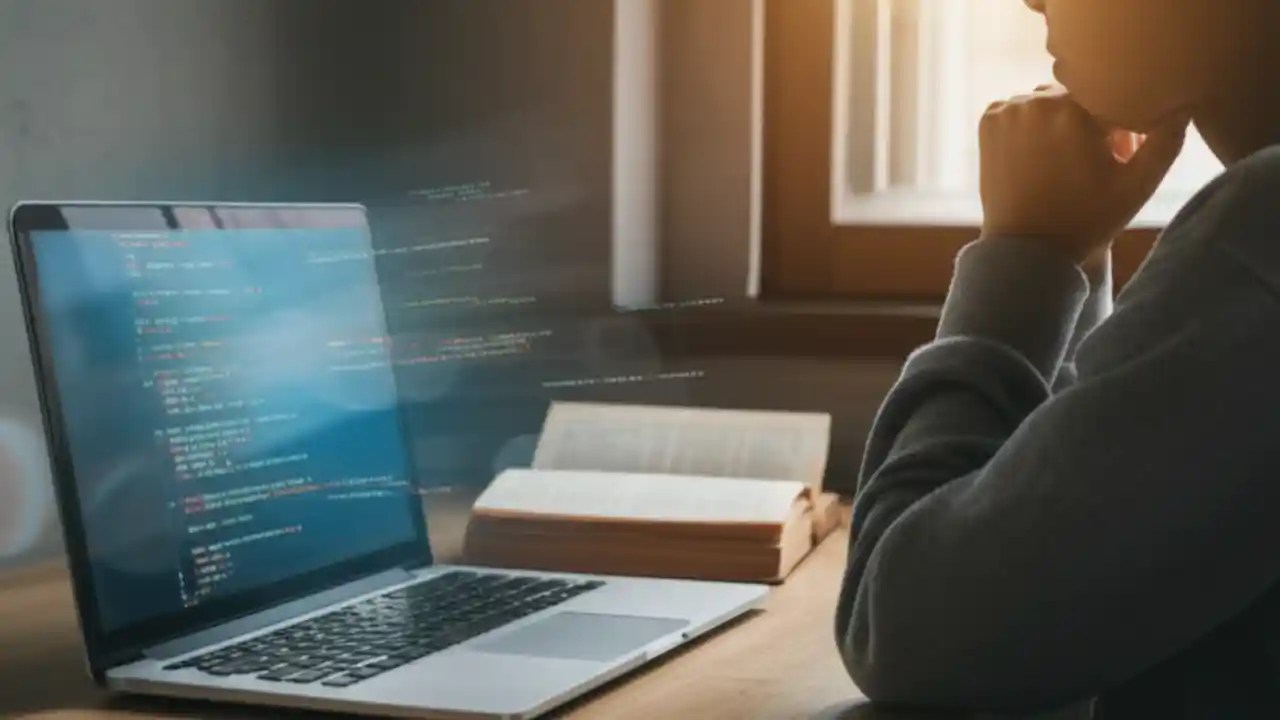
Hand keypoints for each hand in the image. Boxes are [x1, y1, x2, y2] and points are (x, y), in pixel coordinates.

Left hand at [979, 85, 1188, 262]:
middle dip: (1089, 119)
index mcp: (1077, 110)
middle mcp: (1040, 101)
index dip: (1121, 125)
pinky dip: (1029, 123)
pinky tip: (1036, 155)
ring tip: (1061, 160)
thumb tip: (1183, 104)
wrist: (1026, 248)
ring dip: (1057, 119)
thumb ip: (1166, 141)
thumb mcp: (1137, 186)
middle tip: (1089, 160)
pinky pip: (1019, 107)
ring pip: (1048, 100)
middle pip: (1079, 95)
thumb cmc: (1087, 219)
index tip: (1118, 153)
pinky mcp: (988, 121)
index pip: (1114, 97)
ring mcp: (1010, 109)